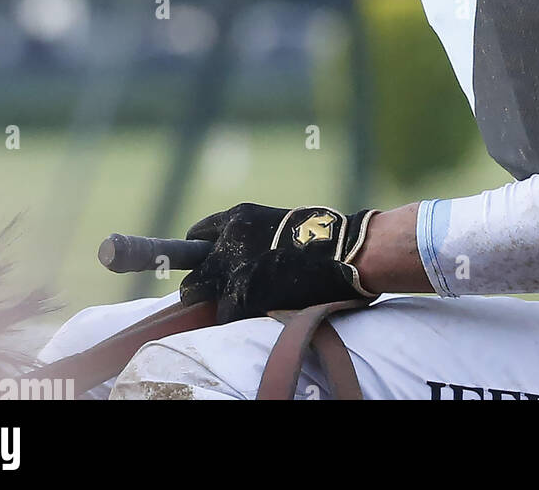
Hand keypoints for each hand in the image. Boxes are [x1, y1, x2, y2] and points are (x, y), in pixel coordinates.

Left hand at [177, 203, 379, 323]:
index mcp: (239, 218)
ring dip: (220, 305)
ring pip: (203, 300)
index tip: (209, 263)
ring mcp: (232, 273)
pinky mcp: (241, 298)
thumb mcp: (280, 223)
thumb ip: (252, 238)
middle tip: (223, 294)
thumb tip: (238, 259)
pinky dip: (239, 319)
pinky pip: (226, 318)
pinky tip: (257, 316)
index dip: (203, 253)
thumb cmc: (324, 235)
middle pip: (193, 274)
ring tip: (243, 309)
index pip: (199, 235)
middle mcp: (228, 243)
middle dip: (205, 286)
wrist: (345, 250)